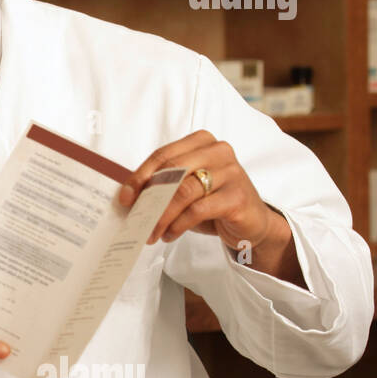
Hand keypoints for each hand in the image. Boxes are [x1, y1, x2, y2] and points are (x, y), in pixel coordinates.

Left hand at [118, 130, 301, 284]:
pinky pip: (198, 209)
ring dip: (162, 215)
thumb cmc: (213, 202)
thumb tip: (128, 196)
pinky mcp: (238, 196)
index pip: (163, 155)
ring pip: (184, 191)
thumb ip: (163, 184)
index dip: (140, 177)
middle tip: (136, 219)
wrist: (252, 223)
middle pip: (172, 170)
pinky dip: (178, 225)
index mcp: (202, 142)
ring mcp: (231, 172)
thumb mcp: (186, 188)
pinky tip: (169, 234)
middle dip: (149, 197)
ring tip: (151, 232)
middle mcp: (219, 151)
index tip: (124, 197)